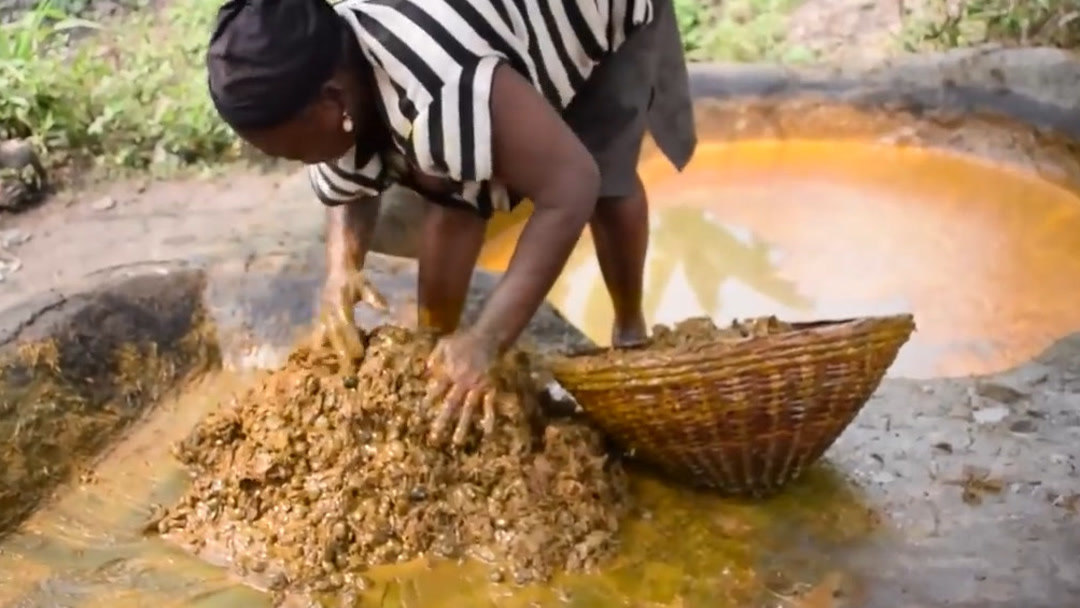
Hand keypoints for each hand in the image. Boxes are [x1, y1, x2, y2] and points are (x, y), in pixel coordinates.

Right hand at [313, 268, 386, 370]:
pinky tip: (329, 362)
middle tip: (350, 369)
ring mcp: (322, 316)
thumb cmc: (355, 280)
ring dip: (331, 353)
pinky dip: (323, 349)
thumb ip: (374, 297)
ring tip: (338, 369)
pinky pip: (319, 336)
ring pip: (324, 338)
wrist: (338, 270)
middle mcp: (329, 312)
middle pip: (334, 336)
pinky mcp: (320, 319)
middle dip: (342, 352)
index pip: (346, 325)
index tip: (360, 354)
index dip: (352, 340)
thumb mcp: (366, 285)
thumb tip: (385, 309)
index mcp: (340, 303)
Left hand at [423, 329, 500, 445]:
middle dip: (442, 420)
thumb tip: (426, 369)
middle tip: (434, 437)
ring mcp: (477, 387)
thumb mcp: (445, 343)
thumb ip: (434, 356)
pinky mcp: (490, 387)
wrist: (488, 337)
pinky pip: (489, 405)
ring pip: (468, 408)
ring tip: (457, 441)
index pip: (437, 390)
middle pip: (451, 404)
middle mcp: (462, 382)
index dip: (428, 401)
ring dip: (463, 425)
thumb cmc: (465, 340)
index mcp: (450, 372)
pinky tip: (488, 432)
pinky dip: (489, 418)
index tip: (419, 414)